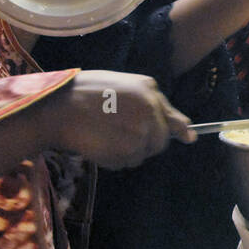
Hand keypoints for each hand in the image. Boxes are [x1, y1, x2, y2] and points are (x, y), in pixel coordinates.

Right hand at [49, 71, 194, 169]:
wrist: (58, 109)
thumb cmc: (83, 93)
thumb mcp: (123, 86)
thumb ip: (155, 104)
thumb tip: (189, 133)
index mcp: (149, 91)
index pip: (172, 119)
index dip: (177, 130)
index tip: (188, 138)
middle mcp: (150, 111)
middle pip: (160, 141)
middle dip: (144, 142)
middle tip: (118, 134)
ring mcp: (141, 133)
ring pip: (142, 154)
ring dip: (127, 151)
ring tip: (104, 135)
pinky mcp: (128, 151)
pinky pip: (126, 162)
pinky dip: (114, 159)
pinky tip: (98, 144)